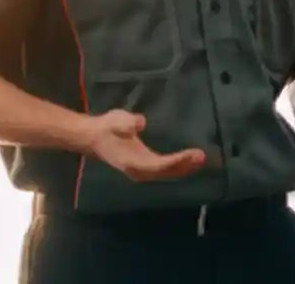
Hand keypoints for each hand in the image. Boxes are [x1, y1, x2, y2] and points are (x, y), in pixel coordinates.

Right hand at [81, 110, 206, 182]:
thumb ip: (126, 122)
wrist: (92, 137)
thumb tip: (139, 123)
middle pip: (166, 172)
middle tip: (202, 157)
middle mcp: (139, 170)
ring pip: (166, 173)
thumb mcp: (115, 120)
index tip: (192, 154)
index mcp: (133, 161)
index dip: (176, 161)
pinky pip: (164, 170)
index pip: (159, 164)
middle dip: (184, 166)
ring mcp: (141, 171)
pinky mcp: (144, 167)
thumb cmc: (107, 127)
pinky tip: (189, 161)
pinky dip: (177, 167)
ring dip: (183, 168)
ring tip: (200, 159)